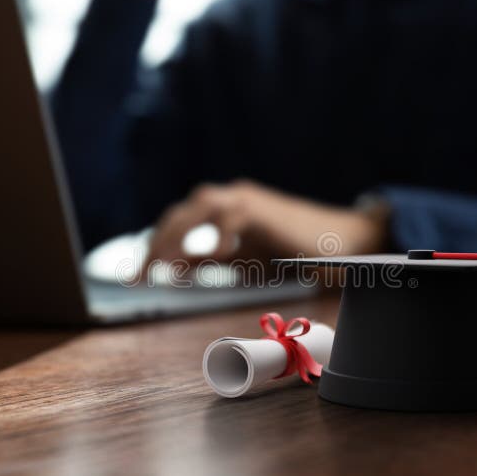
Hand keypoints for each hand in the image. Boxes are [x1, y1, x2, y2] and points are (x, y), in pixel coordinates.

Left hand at [147, 180, 388, 262]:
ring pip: (201, 206)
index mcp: (224, 211)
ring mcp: (248, 200)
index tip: (138, 277)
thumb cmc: (292, 253)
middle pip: (182, 212)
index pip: (179, 224)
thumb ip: (208, 262)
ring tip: (160, 263)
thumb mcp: (241, 261)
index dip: (156, 247)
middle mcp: (231, 199)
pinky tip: (211, 256)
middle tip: (139, 276)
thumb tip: (171, 270)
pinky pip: (233, 216)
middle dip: (157, 242)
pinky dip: (219, 235)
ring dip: (178, 233)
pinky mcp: (265, 208)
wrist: (338, 244)